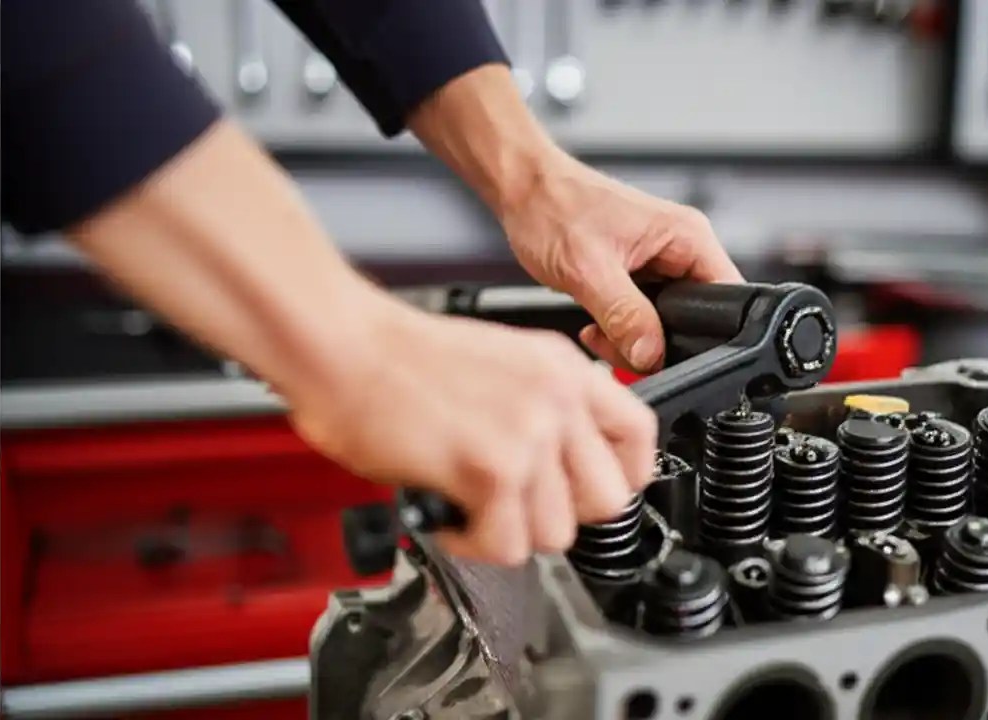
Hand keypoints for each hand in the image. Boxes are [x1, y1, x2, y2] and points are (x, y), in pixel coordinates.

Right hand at [287, 291, 657, 564]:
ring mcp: (529, 434)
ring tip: (471, 506)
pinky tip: (449, 512)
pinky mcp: (491, 470)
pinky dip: (474, 543)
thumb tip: (569, 462)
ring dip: (510, 532)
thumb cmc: (403, 358)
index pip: (641, 435)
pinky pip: (508, 545)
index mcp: (565, 369)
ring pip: (558, 532)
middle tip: (519, 506)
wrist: (346, 348)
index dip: (622, 476)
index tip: (592, 491)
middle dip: (562, 514)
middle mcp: (557, 399)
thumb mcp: (505, 360)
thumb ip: (548, 403)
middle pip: (609, 499)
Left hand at [498, 154, 742, 372]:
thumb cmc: (553, 206)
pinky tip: (595, 323)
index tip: (669, 351)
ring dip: (633, 337)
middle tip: (620, 343)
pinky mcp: (638, 275)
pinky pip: (644, 316)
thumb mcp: (590, 270)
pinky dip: (620, 329)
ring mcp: (660, 262)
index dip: (706, 333)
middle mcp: (680, 248)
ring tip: (598, 328)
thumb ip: (625, 317)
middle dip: (658, 341)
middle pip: (697, 318)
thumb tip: (651, 355)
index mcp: (688, 236)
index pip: (728, 297)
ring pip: (666, 323)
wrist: (522, 191)